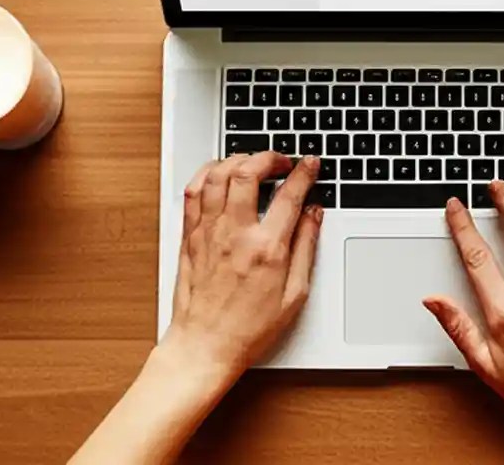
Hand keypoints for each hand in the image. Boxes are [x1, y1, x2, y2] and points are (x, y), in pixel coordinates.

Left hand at [163, 152, 323, 379]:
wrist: (204, 346)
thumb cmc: (248, 329)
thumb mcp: (294, 294)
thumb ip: (306, 247)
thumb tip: (313, 215)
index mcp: (266, 249)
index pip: (289, 194)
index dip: (304, 172)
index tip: (310, 165)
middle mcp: (235, 234)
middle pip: (248, 171)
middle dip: (269, 157)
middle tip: (281, 161)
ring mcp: (208, 233)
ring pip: (217, 174)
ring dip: (237, 160)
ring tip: (252, 163)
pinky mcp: (190, 237)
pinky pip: (193, 192)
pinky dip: (206, 174)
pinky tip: (219, 175)